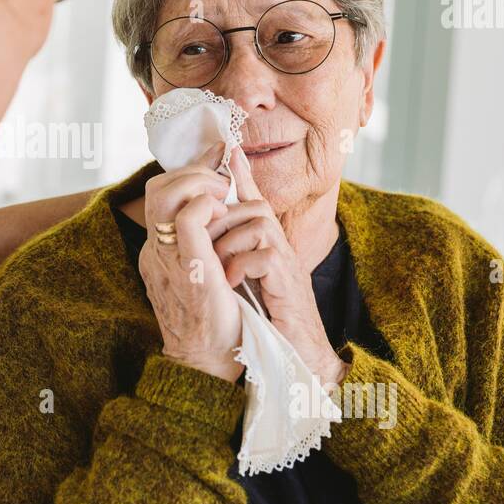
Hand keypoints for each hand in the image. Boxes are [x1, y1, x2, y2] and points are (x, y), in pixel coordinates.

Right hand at [137, 143, 244, 382]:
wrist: (211, 363)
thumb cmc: (217, 321)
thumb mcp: (210, 272)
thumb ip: (211, 240)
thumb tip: (228, 207)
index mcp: (158, 253)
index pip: (160, 196)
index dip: (187, 170)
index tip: (216, 157)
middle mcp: (156, 252)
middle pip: (156, 188)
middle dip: (191, 171)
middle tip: (221, 179)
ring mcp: (167, 259)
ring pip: (165, 194)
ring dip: (198, 182)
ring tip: (222, 193)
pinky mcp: (188, 267)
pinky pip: (187, 218)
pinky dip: (206, 204)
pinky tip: (224, 212)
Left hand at [206, 146, 349, 387]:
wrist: (298, 356)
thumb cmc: (269, 318)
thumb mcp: (244, 277)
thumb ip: (230, 249)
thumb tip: (210, 226)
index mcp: (265, 242)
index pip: (251, 197)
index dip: (240, 172)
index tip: (227, 147)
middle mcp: (278, 245)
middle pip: (252, 205)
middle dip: (221, 219)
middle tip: (205, 244)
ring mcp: (286, 261)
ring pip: (256, 223)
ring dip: (228, 244)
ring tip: (218, 270)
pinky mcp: (288, 281)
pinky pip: (263, 254)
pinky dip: (241, 265)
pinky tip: (232, 283)